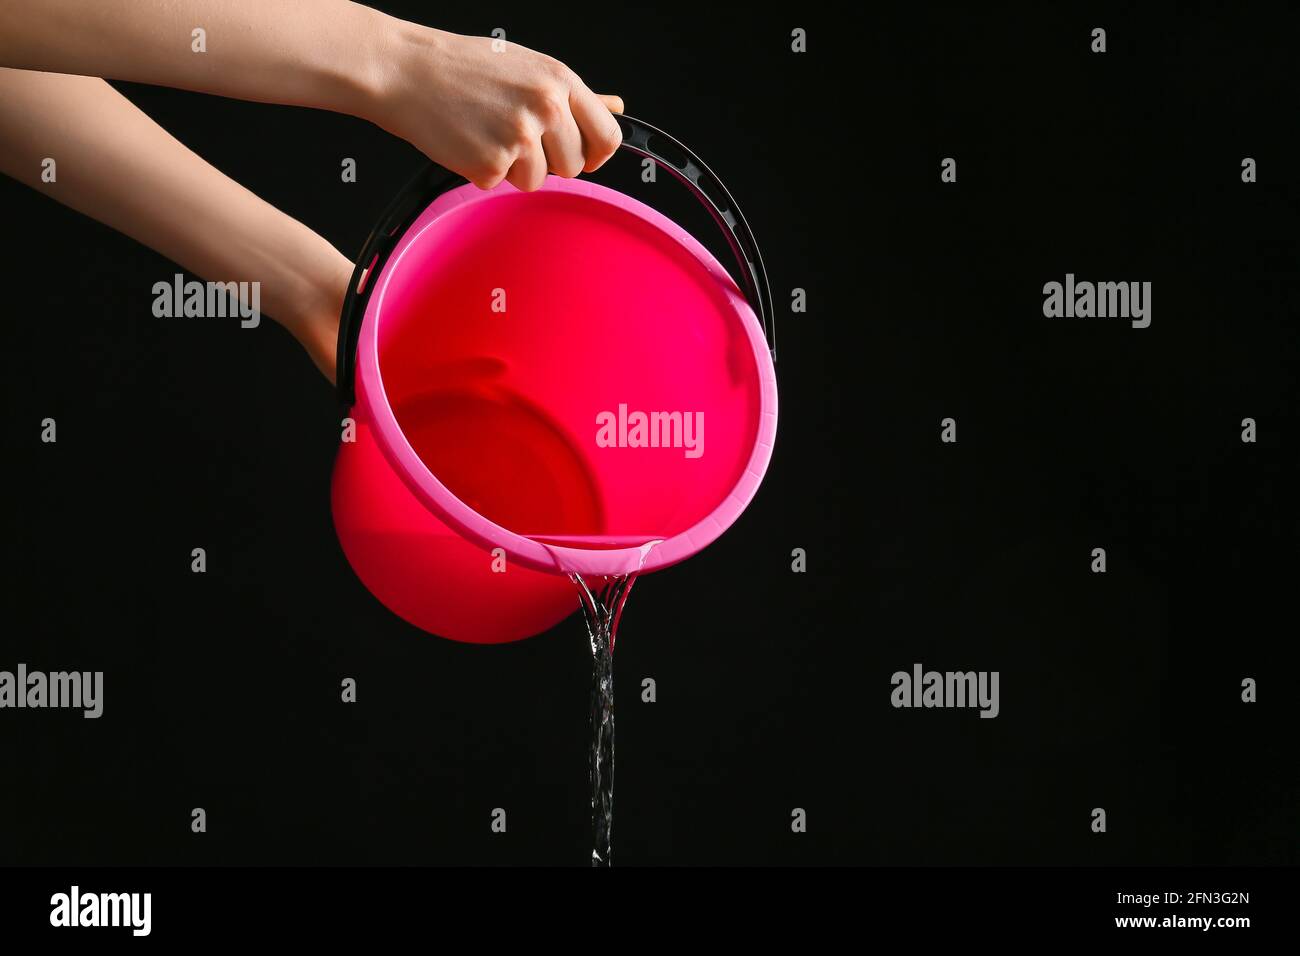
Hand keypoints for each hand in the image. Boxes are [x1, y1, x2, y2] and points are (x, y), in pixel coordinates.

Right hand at [373, 24, 623, 190]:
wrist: (406, 71)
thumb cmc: (464, 68)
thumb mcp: (528, 68)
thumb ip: (575, 95)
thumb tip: (615, 106)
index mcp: (560, 81)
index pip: (607, 137)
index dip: (594, 154)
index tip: (580, 155)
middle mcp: (546, 107)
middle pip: (574, 167)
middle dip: (548, 162)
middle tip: (513, 136)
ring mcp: (519, 137)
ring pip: (538, 181)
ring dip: (513, 169)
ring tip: (486, 133)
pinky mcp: (491, 163)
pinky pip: (501, 185)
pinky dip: (483, 171)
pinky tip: (467, 141)